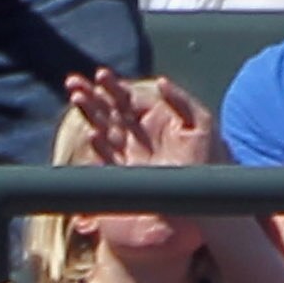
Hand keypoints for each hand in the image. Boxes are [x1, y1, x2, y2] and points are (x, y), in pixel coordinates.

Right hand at [64, 64, 220, 167]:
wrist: (207, 206)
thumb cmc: (209, 165)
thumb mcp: (202, 126)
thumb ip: (183, 100)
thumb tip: (160, 81)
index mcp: (155, 120)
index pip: (128, 98)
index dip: (113, 86)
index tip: (100, 75)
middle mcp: (139, 137)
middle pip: (110, 111)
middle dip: (91, 96)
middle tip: (74, 83)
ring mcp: (130, 157)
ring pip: (104, 131)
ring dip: (88, 115)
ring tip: (75, 98)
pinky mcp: (125, 179)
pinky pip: (107, 161)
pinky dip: (98, 148)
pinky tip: (91, 135)